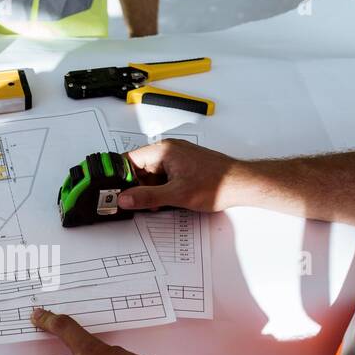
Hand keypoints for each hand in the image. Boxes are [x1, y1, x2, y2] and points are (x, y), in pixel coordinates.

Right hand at [118, 138, 241, 212]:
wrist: (242, 184)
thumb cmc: (217, 183)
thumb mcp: (177, 194)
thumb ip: (147, 197)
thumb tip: (125, 198)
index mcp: (164, 150)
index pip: (129, 160)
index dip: (119, 177)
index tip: (112, 191)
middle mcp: (169, 150)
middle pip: (139, 168)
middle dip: (135, 187)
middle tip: (131, 203)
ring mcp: (177, 158)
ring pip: (151, 174)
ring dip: (149, 190)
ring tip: (154, 204)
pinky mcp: (184, 167)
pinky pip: (164, 177)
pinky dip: (161, 189)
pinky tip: (166, 201)